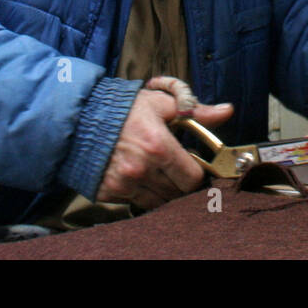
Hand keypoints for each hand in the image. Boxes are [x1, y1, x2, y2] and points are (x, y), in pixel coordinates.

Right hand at [95, 87, 232, 207]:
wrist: (79, 117)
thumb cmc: (123, 108)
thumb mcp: (161, 104)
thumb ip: (197, 112)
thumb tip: (227, 111)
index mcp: (158, 146)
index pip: (193, 178)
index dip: (197, 173)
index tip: (193, 164)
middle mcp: (141, 169)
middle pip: (177, 193)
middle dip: (181, 182)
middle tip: (175, 168)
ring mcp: (123, 184)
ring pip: (158, 202)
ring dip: (162, 190)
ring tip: (157, 171)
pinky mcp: (108, 192)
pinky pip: (135, 203)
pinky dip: (141, 193)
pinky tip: (138, 175)